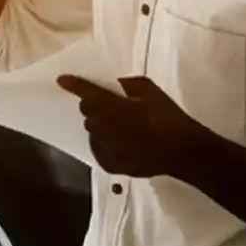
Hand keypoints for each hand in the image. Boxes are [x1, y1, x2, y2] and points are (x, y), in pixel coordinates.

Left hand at [58, 75, 211, 178]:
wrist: (183, 151)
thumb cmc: (168, 117)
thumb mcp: (151, 91)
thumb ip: (129, 85)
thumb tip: (116, 85)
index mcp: (113, 107)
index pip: (87, 93)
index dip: (73, 85)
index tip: (61, 80)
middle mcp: (104, 128)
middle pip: (87, 112)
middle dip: (92, 105)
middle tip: (105, 103)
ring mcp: (106, 149)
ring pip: (92, 131)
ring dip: (98, 124)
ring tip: (115, 123)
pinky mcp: (111, 165)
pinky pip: (98, 148)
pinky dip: (102, 142)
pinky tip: (116, 140)